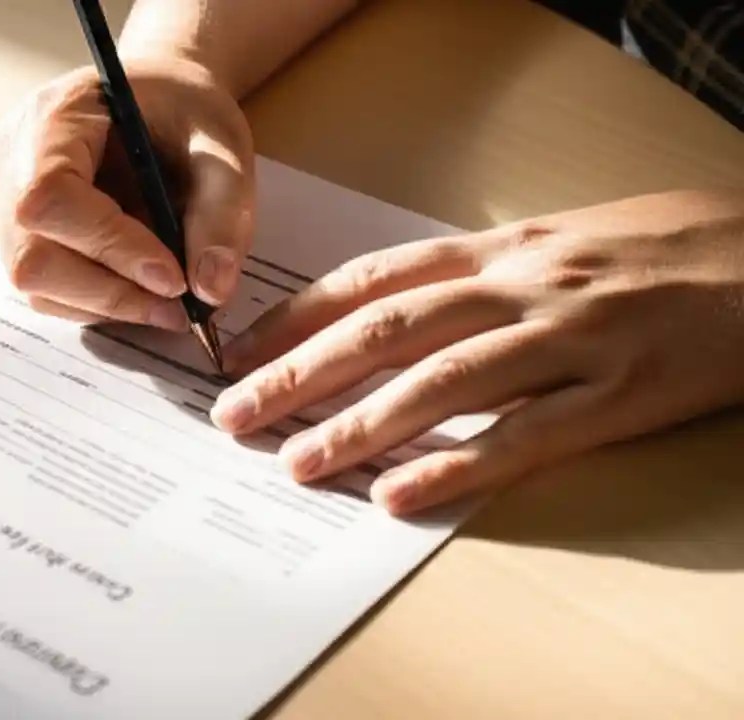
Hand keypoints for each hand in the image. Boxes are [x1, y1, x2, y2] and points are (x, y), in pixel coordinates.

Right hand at [0, 57, 253, 328]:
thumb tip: (210, 290)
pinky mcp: (20, 234)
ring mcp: (6, 200)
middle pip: (31, 255)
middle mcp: (13, 160)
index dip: (109, 246)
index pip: (51, 196)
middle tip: (177, 309)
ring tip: (167, 304)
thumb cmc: (185, 109)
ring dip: (105, 304)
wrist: (160, 100)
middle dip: (108, 291)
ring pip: (34, 282)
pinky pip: (45, 289)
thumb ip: (222, 212)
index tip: (173, 278)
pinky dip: (96, 303)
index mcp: (54, 118)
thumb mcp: (221, 146)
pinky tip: (139, 291)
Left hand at [209, 190, 743, 514]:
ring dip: (360, 424)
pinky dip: (457, 467)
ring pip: (444, 383)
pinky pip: (525, 438)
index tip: (240, 352)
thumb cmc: (657, 249)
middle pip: (388, 329)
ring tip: (297, 464)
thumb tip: (388, 312)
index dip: (299, 317)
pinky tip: (400, 495)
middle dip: (300, 373)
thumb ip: (476, 275)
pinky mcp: (620, 399)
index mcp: (501, 250)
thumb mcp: (557, 241)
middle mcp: (523, 289)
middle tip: (234, 415)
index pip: (374, 279)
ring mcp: (571, 343)